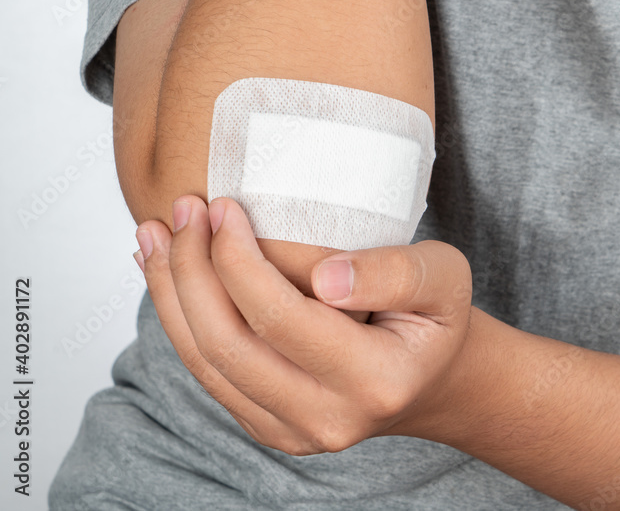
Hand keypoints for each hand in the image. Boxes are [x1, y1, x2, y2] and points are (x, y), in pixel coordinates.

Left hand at [133, 195, 472, 454]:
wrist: (431, 377)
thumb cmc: (436, 317)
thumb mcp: (444, 277)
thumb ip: (394, 274)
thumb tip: (325, 277)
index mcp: (377, 381)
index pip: (282, 319)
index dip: (238, 260)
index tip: (224, 206)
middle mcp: (329, 420)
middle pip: (229, 347)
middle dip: (191, 271)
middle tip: (182, 211)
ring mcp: (293, 432)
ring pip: (206, 365)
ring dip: (171, 295)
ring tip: (156, 236)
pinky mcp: (268, 427)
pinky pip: (210, 375)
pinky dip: (181, 321)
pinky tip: (169, 275)